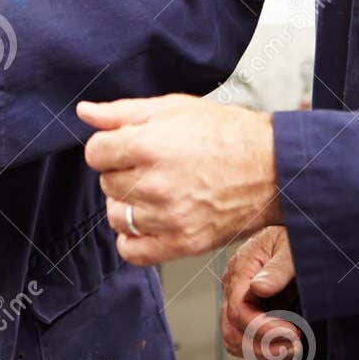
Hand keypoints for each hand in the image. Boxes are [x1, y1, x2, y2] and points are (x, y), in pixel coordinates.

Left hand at [78, 93, 279, 264]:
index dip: (108, 146)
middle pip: (105, 183)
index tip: (127, 146)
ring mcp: (168, 218)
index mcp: (148, 146)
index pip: (94, 153)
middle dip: (121, 172)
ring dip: (128, 204)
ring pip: (116, 216)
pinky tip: (151, 220)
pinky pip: (132, 251)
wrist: (273, 167)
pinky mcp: (182, 243)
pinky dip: (133, 238)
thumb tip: (85, 113)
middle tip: (151, 165)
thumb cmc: (228, 134)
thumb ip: (123, 112)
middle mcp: (154, 184)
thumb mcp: (174, 108)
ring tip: (154, 191)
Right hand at [221, 225, 297, 359]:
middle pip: (232, 331)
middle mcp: (233, 287)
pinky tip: (285, 352)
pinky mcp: (248, 311)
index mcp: (242, 269)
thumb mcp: (292, 247)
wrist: (299, 233)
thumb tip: (259, 288)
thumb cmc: (296, 237)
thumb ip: (277, 268)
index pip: (239, 310)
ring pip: (235, 341)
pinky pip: (244, 341)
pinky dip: (263, 354)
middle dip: (263, 346)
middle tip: (295, 346)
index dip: (263, 329)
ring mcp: (238, 300)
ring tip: (292, 350)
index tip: (293, 332)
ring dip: (263, 354)